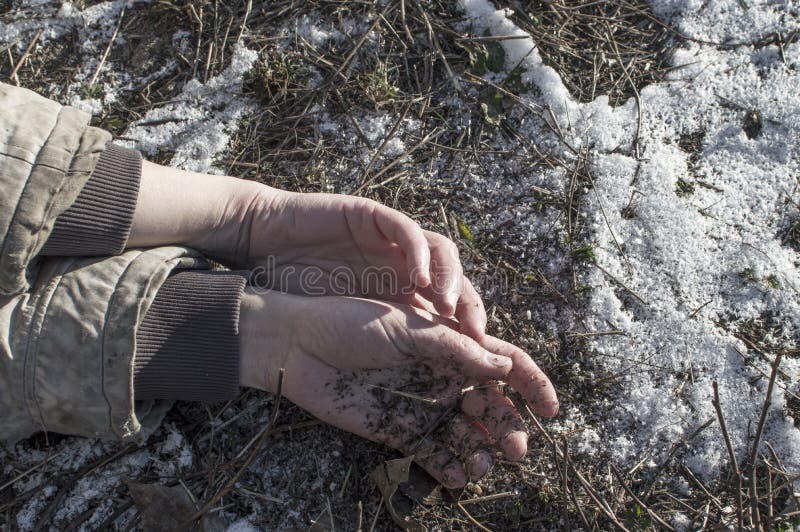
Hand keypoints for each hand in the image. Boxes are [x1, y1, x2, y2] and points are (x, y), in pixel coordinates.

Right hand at [128, 162, 486, 339]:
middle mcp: (405, 264)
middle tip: (474, 333)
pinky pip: (406, 230)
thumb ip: (390, 343)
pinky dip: (418, 252)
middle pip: (456, 279)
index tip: (477, 359)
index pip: (452, 308)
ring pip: (441, 251)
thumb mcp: (352, 328)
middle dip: (468, 305)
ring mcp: (392, 239)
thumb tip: (430, 382)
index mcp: (405, 293)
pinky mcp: (374, 217)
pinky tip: (418, 278)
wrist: (264, 248)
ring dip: (449, 278)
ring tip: (445, 306)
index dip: (467, 329)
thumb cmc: (303, 295)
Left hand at [238, 290, 557, 488]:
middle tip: (516, 446)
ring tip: (486, 461)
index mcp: (451, 345)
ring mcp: (422, 405)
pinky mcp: (397, 430)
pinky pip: (431, 454)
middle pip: (491, 405)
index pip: (504, 363)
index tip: (551, 408)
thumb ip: (454, 348)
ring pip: (466, 434)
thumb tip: (504, 363)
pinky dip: (448, 468)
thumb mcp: (407, 328)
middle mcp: (443, 376)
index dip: (532, 383)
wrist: (300, 345)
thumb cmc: (352, 322)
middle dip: (509, 426)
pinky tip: (459, 478)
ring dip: (483, 450)